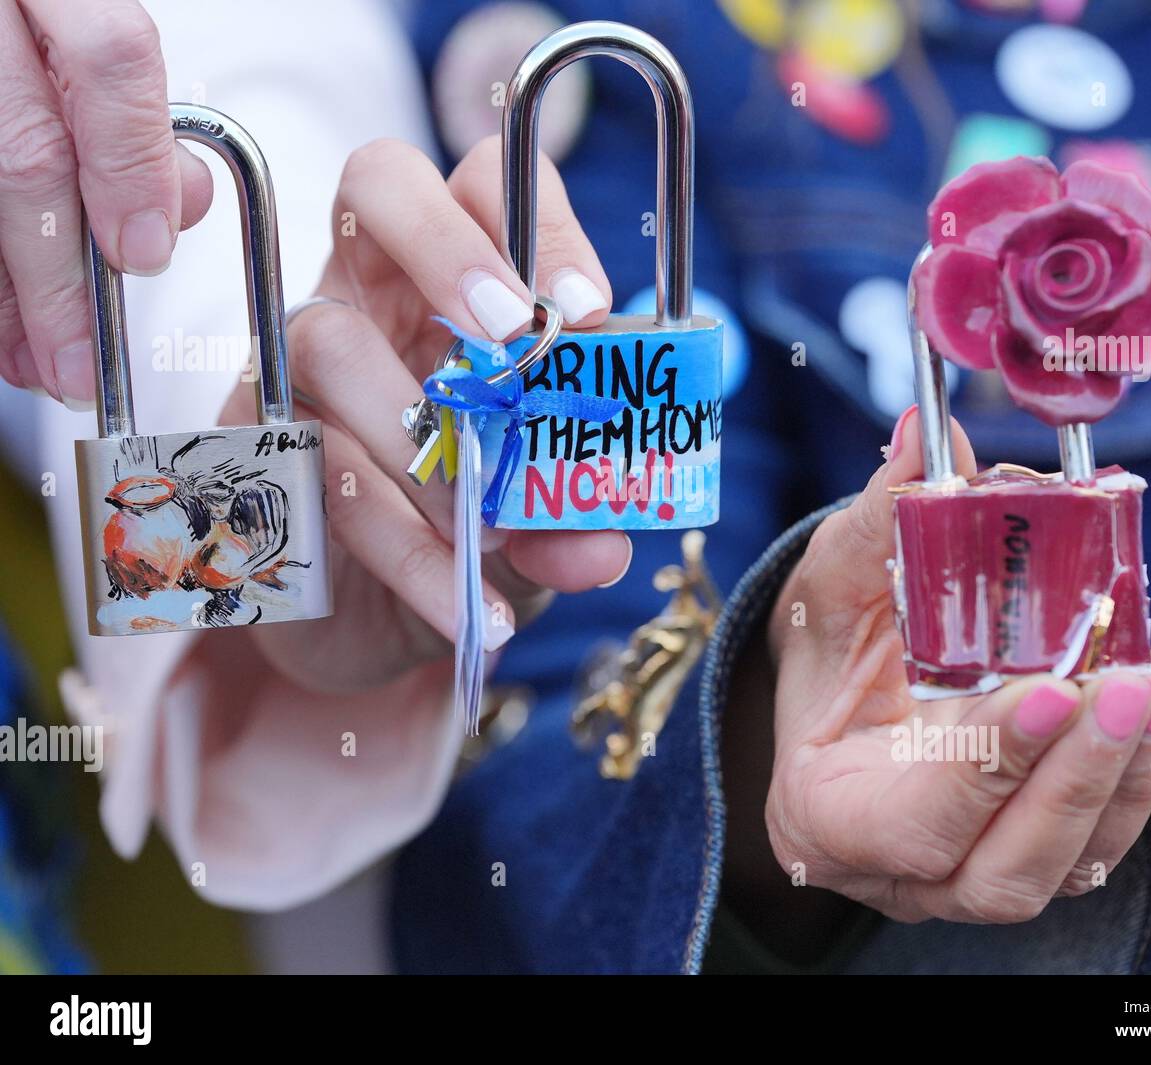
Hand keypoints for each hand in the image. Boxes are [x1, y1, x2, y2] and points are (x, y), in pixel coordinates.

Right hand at [0, 0, 212, 401]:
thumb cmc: (38, 14)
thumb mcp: (93, 30)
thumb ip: (137, 114)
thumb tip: (178, 209)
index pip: (110, 56)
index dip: (132, 166)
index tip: (144, 258)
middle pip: (25, 152)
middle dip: (58, 280)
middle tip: (82, 366)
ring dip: (4, 297)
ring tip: (36, 365)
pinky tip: (0, 329)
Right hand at [217, 137, 628, 692]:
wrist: (376, 626)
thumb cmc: (471, 534)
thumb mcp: (542, 523)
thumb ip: (571, 518)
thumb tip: (600, 544)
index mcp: (459, 287)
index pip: (486, 184)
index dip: (537, 224)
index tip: (587, 312)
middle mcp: (372, 296)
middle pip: (379, 183)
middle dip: (450, 245)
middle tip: (512, 344)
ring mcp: (298, 361)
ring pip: (329, 340)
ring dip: (424, 442)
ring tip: (494, 534)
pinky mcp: (252, 447)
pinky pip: (317, 473)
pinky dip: (407, 550)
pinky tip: (468, 608)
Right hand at [761, 410, 1150, 923]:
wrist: (847, 697)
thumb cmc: (827, 649)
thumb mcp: (835, 585)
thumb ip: (876, 524)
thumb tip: (923, 432)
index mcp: (828, 816)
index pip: (910, 826)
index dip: (984, 770)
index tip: (1049, 689)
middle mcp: (902, 871)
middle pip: (1002, 870)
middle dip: (1075, 778)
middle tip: (1130, 685)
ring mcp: (970, 876)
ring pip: (1063, 867)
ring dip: (1123, 776)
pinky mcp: (1032, 852)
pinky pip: (1098, 841)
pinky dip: (1140, 773)